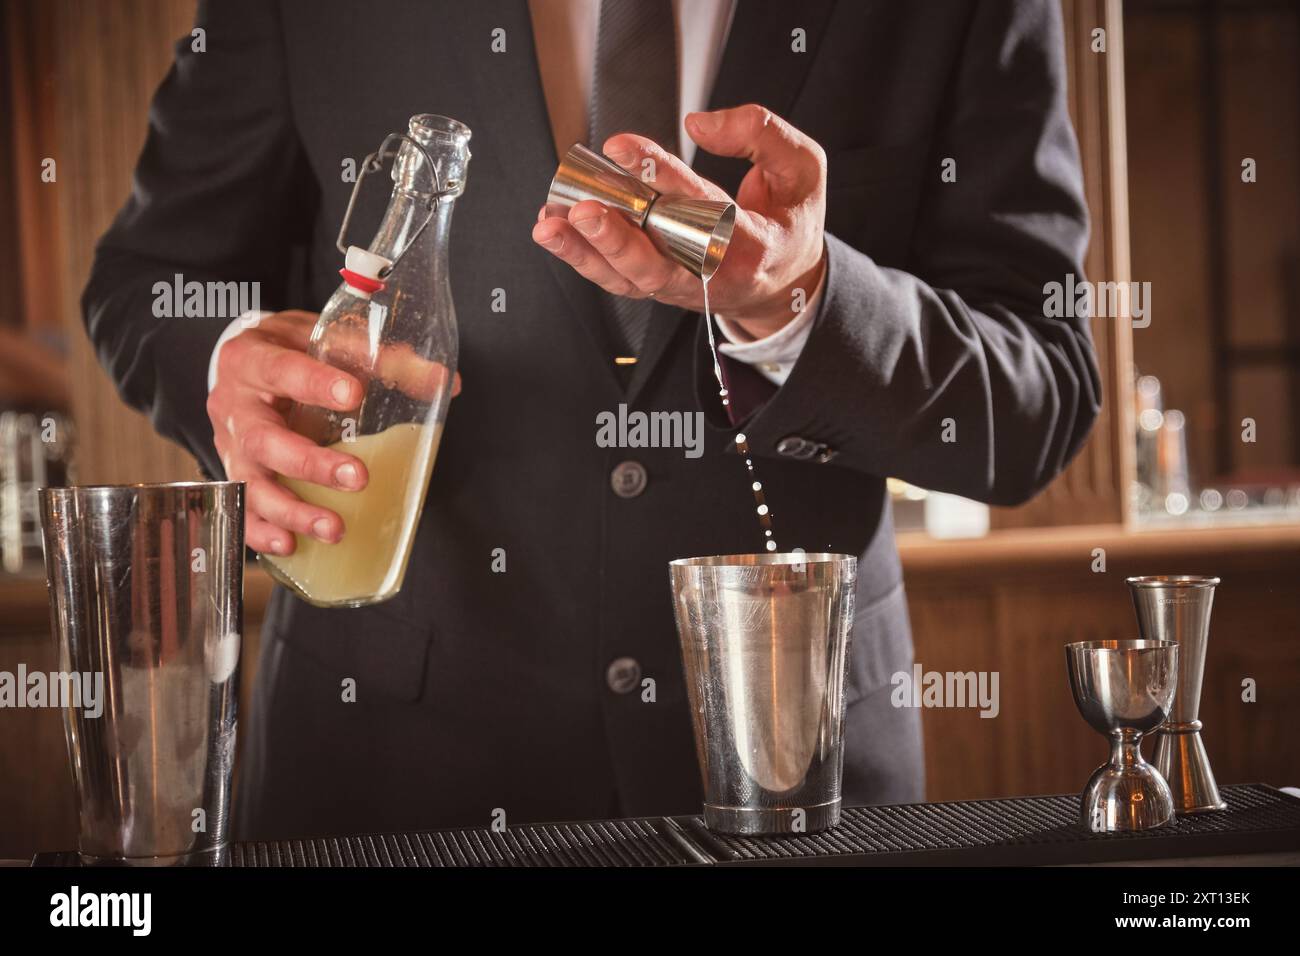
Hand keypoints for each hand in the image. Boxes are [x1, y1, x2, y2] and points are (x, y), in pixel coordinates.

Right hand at [206, 310, 459, 555]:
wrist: (244, 362)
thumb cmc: (289, 351)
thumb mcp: (324, 339)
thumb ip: (380, 357)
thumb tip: (444, 381)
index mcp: (251, 359)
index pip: (280, 369)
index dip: (313, 383)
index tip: (353, 394)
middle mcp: (233, 406)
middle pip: (263, 439)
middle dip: (310, 464)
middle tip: (357, 478)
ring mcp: (229, 445)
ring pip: (251, 483)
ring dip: (292, 511)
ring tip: (333, 528)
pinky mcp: (235, 475)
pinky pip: (242, 510)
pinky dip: (262, 531)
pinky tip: (291, 545)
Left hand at [532, 104, 827, 338]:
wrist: (784, 282)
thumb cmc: (789, 222)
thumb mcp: (803, 169)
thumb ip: (761, 134)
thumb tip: (697, 124)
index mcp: (752, 245)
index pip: (702, 209)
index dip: (660, 176)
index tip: (622, 148)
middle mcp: (713, 274)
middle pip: (658, 264)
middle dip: (617, 237)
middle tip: (584, 209)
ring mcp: (683, 287)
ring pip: (629, 278)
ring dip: (585, 253)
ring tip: (549, 225)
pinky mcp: (661, 289)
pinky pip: (617, 280)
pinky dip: (582, 258)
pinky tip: (554, 230)